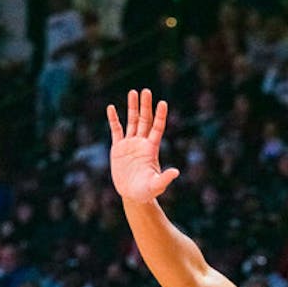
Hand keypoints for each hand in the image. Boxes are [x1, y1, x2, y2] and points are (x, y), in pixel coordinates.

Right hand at [107, 89, 179, 203]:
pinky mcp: (118, 148)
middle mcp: (142, 143)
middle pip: (144, 120)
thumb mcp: (156, 185)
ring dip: (132, 107)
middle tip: (146, 91)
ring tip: (133, 92)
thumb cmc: (147, 191)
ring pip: (131, 121)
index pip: (157, 128)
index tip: (163, 102)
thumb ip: (165, 178)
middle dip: (145, 106)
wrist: (133, 195)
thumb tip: (176, 172)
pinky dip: (113, 119)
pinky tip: (111, 107)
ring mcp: (130, 144)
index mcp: (152, 149)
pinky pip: (116, 130)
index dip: (160, 116)